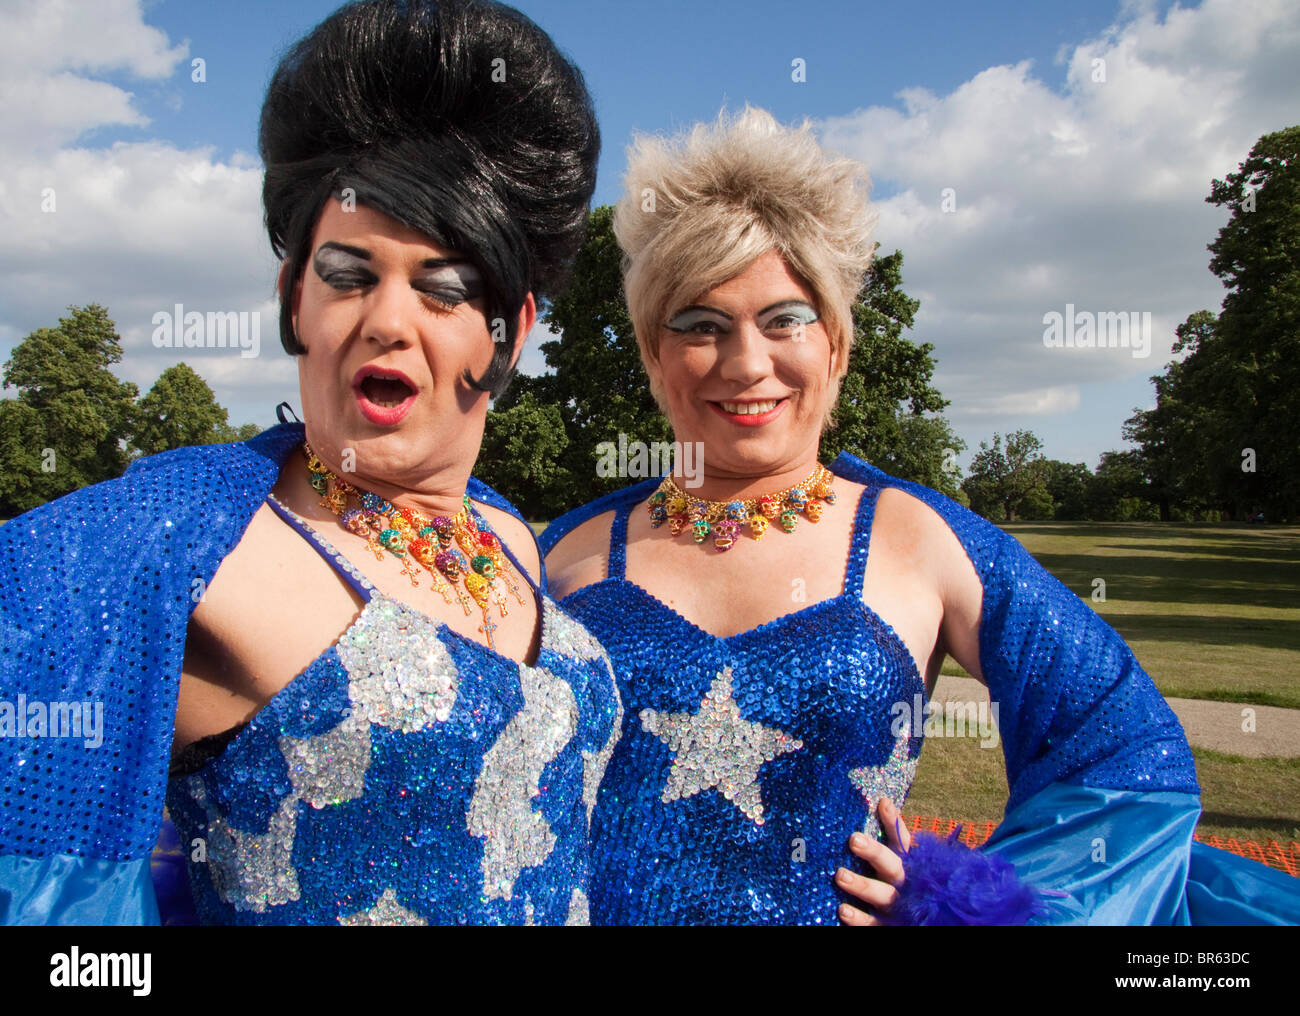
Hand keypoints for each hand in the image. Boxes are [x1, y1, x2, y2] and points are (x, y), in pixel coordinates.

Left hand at [836, 796, 911, 925]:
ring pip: (884, 895)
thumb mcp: (886, 861)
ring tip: (840, 875)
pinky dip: (859, 918)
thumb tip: (866, 806)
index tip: (882, 803)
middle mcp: (902, 882)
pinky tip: (842, 909)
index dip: (894, 822)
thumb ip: (876, 841)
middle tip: (854, 839)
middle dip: (875, 852)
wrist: (907, 919)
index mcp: (904, 863)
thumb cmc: (886, 883)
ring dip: (862, 885)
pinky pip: (874, 923)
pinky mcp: (886, 924)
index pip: (902, 839)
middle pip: (893, 865)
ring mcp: (896, 906)